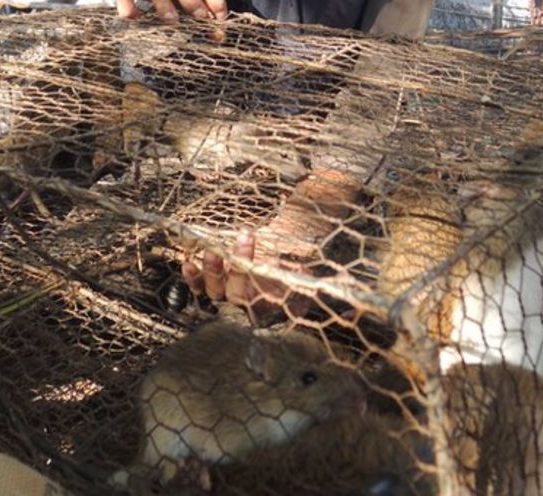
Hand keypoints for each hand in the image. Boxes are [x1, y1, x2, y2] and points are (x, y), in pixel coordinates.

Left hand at [181, 170, 360, 317]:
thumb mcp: (318, 260)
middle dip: (238, 272)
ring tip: (215, 250)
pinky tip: (189, 264)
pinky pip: (202, 285)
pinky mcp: (219, 279)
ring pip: (217, 293)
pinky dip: (195, 277)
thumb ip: (325, 282)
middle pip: (238, 298)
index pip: (266, 307)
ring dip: (213, 272)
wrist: (289, 234)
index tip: (268, 267)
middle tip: (248, 239)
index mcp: (279, 303)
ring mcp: (233, 292)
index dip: (262, 293)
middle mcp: (255, 303)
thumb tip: (354, 309)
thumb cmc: (304, 246)